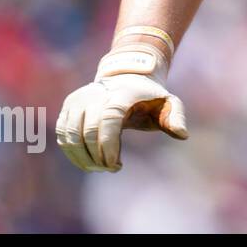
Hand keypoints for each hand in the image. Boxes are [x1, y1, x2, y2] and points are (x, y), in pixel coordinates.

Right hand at [56, 43, 187, 171]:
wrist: (127, 77)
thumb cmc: (149, 97)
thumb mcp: (169, 103)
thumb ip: (176, 117)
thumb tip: (183, 134)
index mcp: (121, 93)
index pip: (108, 119)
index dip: (107, 145)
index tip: (115, 165)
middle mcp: (96, 94)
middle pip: (87, 131)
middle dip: (97, 156)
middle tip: (111, 168)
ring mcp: (79, 99)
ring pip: (70, 135)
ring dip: (82, 158)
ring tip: (100, 167)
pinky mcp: (68, 106)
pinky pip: (63, 134)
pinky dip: (72, 152)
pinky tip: (87, 162)